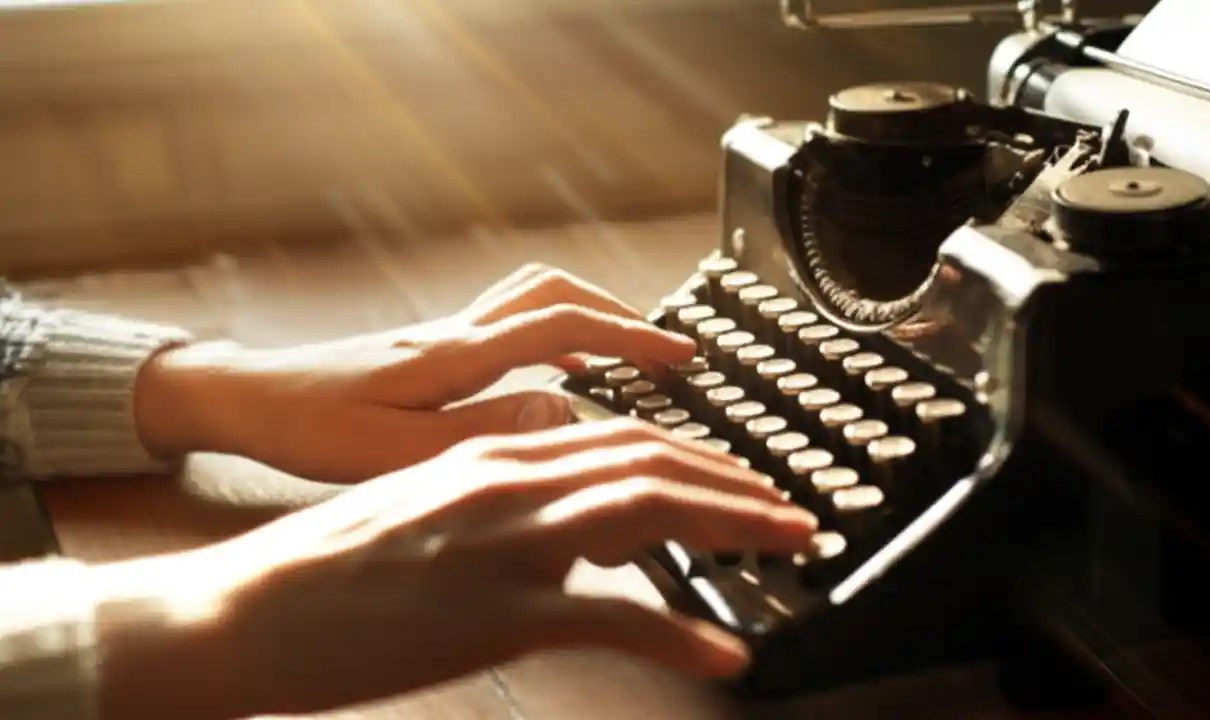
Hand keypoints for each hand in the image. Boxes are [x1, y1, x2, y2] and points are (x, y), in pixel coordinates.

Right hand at [93, 419, 817, 718]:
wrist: (245, 609)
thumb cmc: (330, 568)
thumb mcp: (426, 509)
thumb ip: (501, 506)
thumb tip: (567, 533)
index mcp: (492, 458)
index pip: (620, 440)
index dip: (696, 459)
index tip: (743, 483)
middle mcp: (507, 483)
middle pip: (650, 464)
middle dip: (735, 485)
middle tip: (792, 512)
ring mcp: (504, 544)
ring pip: (645, 513)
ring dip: (731, 527)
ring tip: (788, 547)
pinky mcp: (494, 613)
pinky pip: (610, 619)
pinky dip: (678, 635)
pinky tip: (723, 656)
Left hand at [134, 264, 695, 481]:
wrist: (250, 400)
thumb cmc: (311, 429)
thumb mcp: (398, 451)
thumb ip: (485, 431)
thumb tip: (564, 405)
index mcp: (457, 357)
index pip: (564, 324)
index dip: (630, 336)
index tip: (680, 355)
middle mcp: (457, 334)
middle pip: (556, 290)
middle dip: (620, 313)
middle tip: (666, 346)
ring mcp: (445, 336)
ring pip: (534, 296)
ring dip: (590, 313)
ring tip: (628, 350)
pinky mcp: (433, 349)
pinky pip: (510, 321)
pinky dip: (554, 333)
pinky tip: (564, 369)